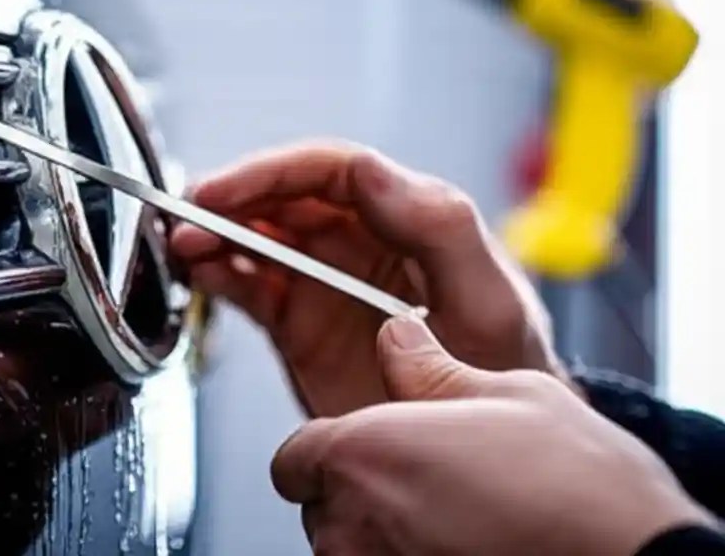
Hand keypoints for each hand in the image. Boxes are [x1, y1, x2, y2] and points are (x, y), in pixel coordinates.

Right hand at [170, 141, 568, 416]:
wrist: (479, 455)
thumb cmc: (504, 375)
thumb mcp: (488, 304)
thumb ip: (439, 230)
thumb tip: (369, 171)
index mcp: (410, 222)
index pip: (332, 172)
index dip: (272, 172)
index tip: (227, 191)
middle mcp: (363, 242)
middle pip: (284, 197)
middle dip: (233, 199)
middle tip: (190, 214)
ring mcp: (328, 281)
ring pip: (259, 236)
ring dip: (218, 233)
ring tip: (184, 245)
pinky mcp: (301, 322)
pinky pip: (250, 285)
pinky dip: (219, 275)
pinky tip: (199, 273)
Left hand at [270, 317, 714, 555]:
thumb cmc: (576, 486)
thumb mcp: (507, 393)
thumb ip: (429, 370)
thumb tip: (396, 338)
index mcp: (362, 450)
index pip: (295, 455)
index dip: (332, 450)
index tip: (371, 447)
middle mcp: (350, 519)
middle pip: (320, 503)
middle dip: (359, 489)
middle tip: (428, 479)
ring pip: (347, 545)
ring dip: (380, 530)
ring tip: (453, 515)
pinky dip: (402, 555)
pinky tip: (459, 543)